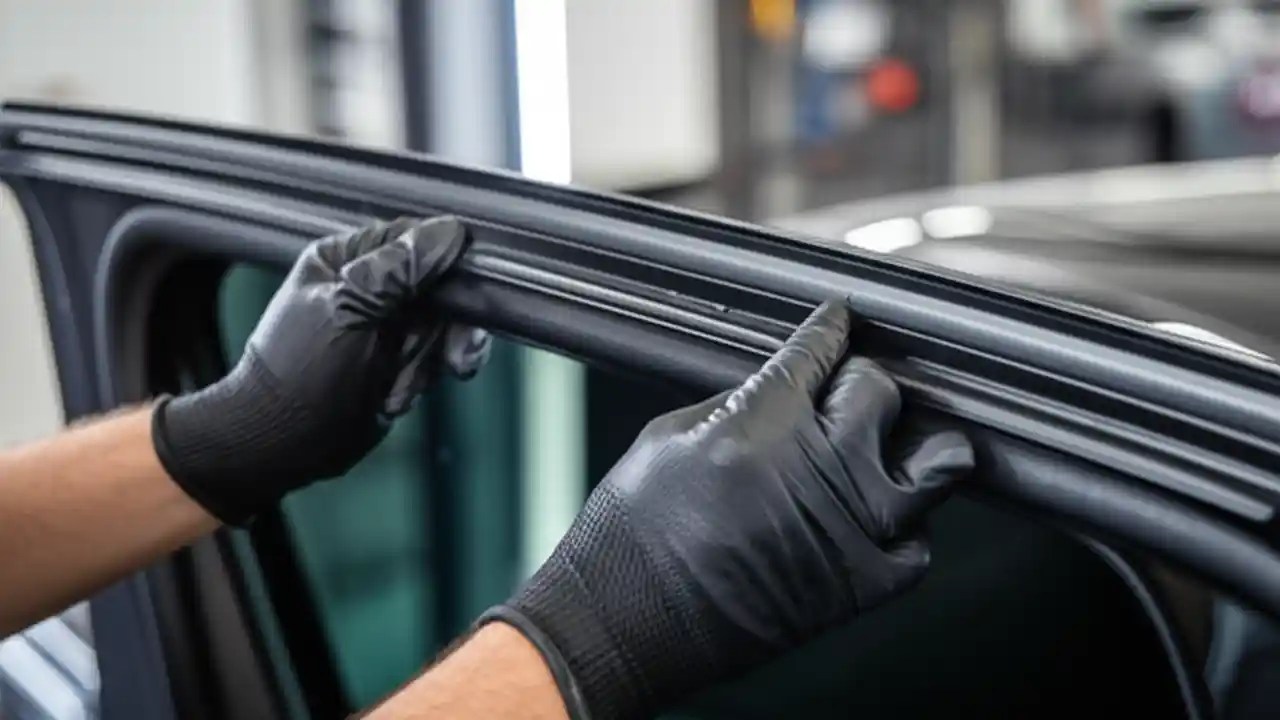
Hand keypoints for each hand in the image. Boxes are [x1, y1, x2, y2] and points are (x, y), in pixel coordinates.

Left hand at [152, 216, 488, 524]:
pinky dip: (426, 375)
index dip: (444, 261)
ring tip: (404, 387)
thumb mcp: (351, 312)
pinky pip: (436, 353)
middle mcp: (369, 284)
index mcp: (346, 258)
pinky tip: (401, 395)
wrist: (284, 443)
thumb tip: (450, 232)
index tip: (465, 291)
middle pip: (438, 283)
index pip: (412, 237)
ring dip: (433, 358)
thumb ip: (398, 271)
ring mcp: (385, 322)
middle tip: (454, 357)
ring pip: (444, 323)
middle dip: (447, 325)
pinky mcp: (398, 356)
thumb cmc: (302, 374)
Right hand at [483, 300, 972, 719]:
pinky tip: (874, 519)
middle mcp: (816, 470)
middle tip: (845, 394)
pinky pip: (920, 546)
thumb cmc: (629, 537)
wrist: (621, 627)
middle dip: (864, 384)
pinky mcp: (855, 589)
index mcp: (762, 423)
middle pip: (884, 394)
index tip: (838, 324)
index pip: (824, 348)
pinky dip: (906, 527)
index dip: (833, 328)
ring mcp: (846, 531)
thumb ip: (739, 404)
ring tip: (886, 449)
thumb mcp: (666, 439)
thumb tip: (786, 387)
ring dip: (912, 446)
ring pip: (936, 463)